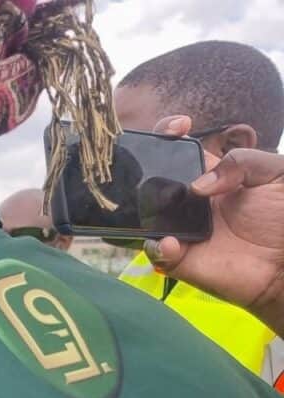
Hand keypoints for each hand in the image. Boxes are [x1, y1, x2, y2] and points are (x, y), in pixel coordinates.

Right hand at [144, 116, 283, 335]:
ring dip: (138, 209)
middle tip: (147, 162)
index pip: (179, 151)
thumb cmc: (283, 215)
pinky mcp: (180, 260)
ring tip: (151, 206)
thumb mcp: (275, 173)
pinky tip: (172, 242)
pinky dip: (157, 247)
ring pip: (142, 217)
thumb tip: (198, 185)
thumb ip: (242, 162)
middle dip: (139, 165)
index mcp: (208, 177)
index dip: (170, 134)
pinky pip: (156, 253)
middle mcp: (188, 203)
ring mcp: (181, 230)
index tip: (179, 126)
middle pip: (150, 180)